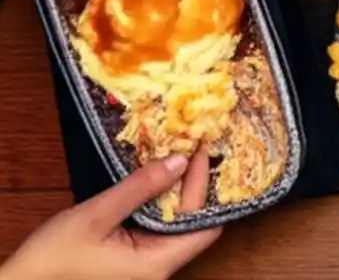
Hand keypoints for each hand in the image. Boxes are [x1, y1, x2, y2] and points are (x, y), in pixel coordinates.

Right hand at [0, 152, 220, 279]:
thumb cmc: (52, 258)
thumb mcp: (95, 216)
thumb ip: (139, 188)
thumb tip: (178, 161)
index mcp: (156, 263)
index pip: (204, 225)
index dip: (205, 187)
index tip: (199, 152)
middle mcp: (159, 270)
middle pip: (196, 226)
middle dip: (195, 188)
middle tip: (190, 151)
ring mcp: (148, 268)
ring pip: (179, 228)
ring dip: (179, 195)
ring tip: (176, 160)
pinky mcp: (135, 263)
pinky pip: (161, 232)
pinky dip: (162, 206)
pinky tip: (156, 185)